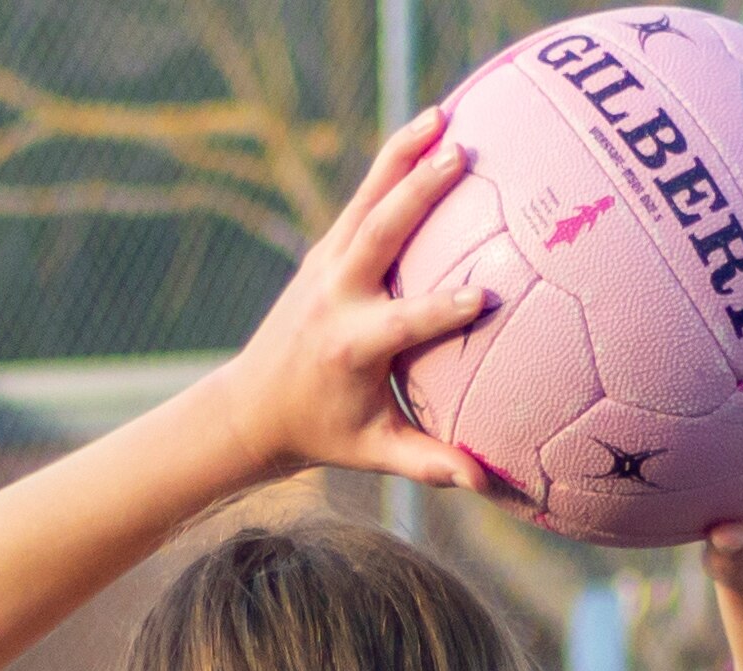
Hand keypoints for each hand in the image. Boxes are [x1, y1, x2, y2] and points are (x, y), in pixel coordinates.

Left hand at [213, 111, 496, 494]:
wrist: (253, 403)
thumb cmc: (324, 433)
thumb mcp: (373, 451)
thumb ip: (429, 462)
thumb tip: (489, 481)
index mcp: (351, 346)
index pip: (402, 322)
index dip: (439, 311)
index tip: (483, 295)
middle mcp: (335, 295)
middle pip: (378, 235)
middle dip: (417, 195)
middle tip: (461, 159)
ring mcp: (326, 265)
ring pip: (367, 199)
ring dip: (403, 154)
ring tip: (446, 116)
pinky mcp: (326, 249)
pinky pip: (364, 197)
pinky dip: (393, 161)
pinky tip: (429, 127)